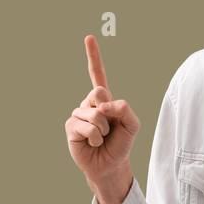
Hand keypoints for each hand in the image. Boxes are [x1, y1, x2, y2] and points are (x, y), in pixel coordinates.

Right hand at [65, 34, 140, 203]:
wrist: (109, 165)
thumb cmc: (120, 145)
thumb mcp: (132, 126)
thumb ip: (125, 109)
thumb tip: (105, 103)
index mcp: (104, 99)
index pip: (98, 74)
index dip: (93, 56)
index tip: (89, 38)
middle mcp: (89, 103)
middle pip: (99, 92)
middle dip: (109, 112)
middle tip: (110, 128)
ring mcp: (78, 114)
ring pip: (95, 114)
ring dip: (104, 130)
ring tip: (102, 138)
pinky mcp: (71, 127)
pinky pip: (87, 126)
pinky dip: (95, 137)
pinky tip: (93, 143)